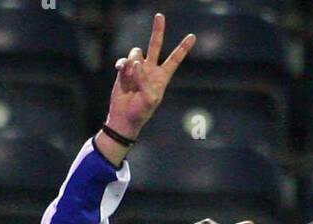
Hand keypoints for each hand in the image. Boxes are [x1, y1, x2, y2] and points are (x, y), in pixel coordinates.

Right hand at [106, 13, 195, 141]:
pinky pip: (123, 60)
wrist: (123, 118)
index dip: (183, 48)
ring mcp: (137, 69)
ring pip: (136, 52)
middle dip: (158, 30)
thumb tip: (136, 62)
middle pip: (156, 45)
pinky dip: (121, 64)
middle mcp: (150, 70)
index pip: (174, 59)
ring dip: (132, 62)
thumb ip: (144, 79)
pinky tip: (120, 71)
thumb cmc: (140, 112)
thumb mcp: (149, 98)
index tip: (192, 36)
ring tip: (130, 75)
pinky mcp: (124, 71)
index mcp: (162, 77)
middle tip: (159, 16)